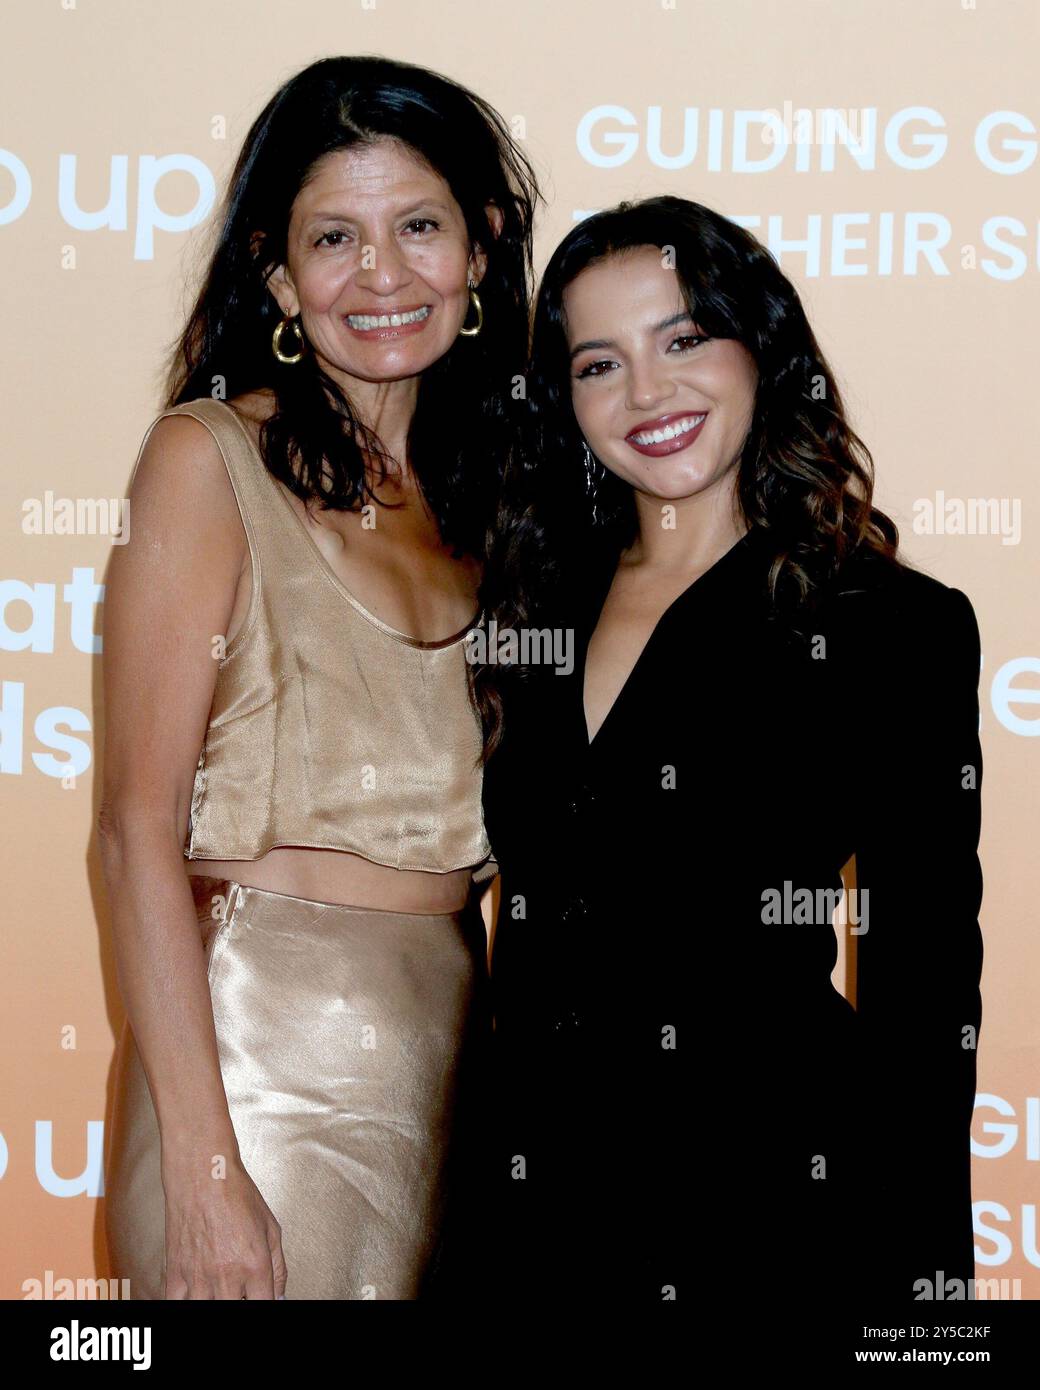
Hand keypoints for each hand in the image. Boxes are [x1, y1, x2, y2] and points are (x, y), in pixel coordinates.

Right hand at [161, 1154, 287, 1298]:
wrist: (203, 1174)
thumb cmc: (235, 1194)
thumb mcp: (271, 1227)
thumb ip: (278, 1267)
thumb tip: (279, 1294)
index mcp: (254, 1265)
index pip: (264, 1305)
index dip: (265, 1302)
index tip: (262, 1296)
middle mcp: (227, 1276)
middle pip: (235, 1310)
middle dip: (240, 1299)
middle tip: (241, 1287)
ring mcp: (199, 1277)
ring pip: (205, 1308)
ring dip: (215, 1299)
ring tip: (221, 1286)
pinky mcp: (175, 1273)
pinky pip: (176, 1303)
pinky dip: (187, 1300)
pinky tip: (197, 1290)